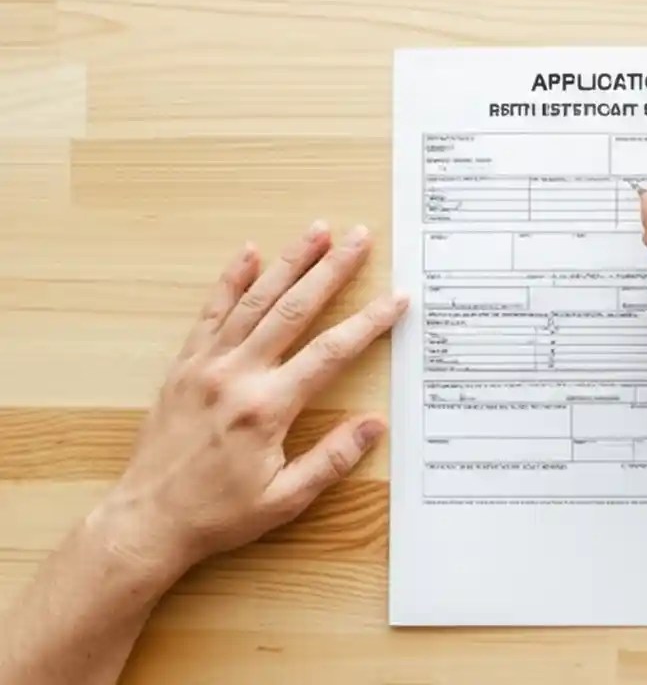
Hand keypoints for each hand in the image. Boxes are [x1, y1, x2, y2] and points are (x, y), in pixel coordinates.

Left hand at [88, 221, 406, 581]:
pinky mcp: (184, 367)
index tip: (396, 300)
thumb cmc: (218, 515)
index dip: (368, 323)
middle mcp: (236, 375)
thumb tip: (374, 426)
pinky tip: (248, 253)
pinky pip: (211, 314)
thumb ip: (332, 459)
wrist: (147, 520)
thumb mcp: (285, 499)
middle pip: (294, 310)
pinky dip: (231, 281)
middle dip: (330, 271)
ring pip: (254, 302)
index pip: (330, 353)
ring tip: (316, 231)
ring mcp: (206, 365)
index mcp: (267, 408)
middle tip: (358, 238)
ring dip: (288, 262)